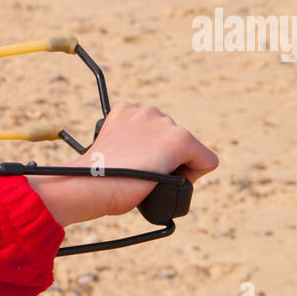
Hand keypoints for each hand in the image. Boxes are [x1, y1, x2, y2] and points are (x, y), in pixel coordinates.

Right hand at [24, 103, 218, 226]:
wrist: (90, 184)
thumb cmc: (92, 179)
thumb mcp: (108, 153)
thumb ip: (126, 148)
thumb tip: (138, 163)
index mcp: (125, 111)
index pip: (152, 132)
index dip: (146, 154)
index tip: (129, 166)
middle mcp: (147, 111)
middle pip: (171, 139)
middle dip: (162, 159)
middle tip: (140, 176)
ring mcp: (165, 124)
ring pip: (189, 150)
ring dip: (175, 166)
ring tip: (150, 178)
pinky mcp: (181, 140)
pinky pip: (206, 161)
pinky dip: (195, 175)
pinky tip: (169, 181)